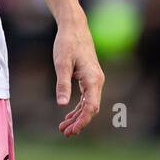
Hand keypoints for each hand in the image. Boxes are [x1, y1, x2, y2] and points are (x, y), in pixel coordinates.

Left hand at [54, 14, 104, 136]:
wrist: (74, 27)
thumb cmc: (67, 43)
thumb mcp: (61, 63)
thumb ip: (62, 84)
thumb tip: (62, 104)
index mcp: (93, 79)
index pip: (91, 107)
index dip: (82, 121)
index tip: (72, 131)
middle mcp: (97, 81)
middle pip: (91, 108)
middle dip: (79, 122)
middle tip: (65, 132)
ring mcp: (94, 80)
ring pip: (88, 104)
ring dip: (77, 116)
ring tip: (64, 127)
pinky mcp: (89, 77)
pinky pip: (86, 97)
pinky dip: (78, 107)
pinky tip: (69, 114)